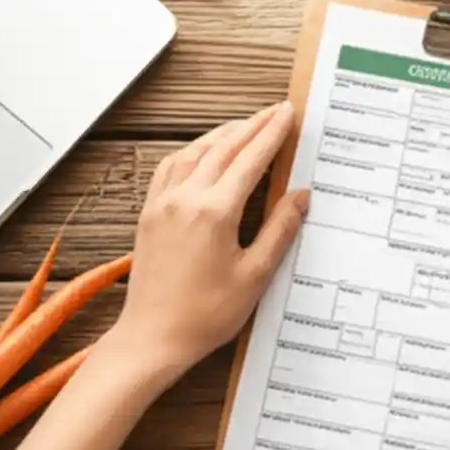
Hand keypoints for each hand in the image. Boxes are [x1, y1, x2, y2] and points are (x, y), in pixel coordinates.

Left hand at [112, 101, 309, 374]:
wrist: (152, 337)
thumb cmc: (204, 315)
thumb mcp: (255, 276)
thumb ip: (279, 230)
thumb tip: (300, 196)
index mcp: (215, 212)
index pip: (251, 159)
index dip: (273, 133)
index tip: (288, 115)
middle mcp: (185, 198)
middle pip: (224, 147)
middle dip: (252, 126)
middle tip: (274, 112)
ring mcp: (162, 203)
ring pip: (195, 152)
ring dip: (222, 134)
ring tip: (245, 125)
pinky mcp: (149, 214)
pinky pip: (171, 167)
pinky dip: (192, 151)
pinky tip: (202, 152)